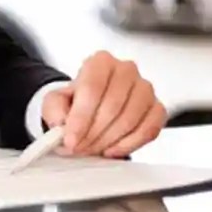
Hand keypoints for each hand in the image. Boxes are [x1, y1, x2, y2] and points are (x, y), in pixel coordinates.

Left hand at [41, 51, 165, 157]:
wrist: (94, 106)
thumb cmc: (77, 101)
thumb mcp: (55, 101)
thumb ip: (54, 110)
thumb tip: (62, 124)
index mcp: (100, 62)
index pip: (92, 88)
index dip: (80, 118)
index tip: (71, 139)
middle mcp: (126, 70)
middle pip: (112, 106)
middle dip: (93, 133)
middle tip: (79, 148)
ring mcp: (145, 88)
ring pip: (130, 120)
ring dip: (108, 140)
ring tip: (93, 149)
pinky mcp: (157, 108)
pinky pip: (149, 130)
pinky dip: (129, 144)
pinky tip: (112, 149)